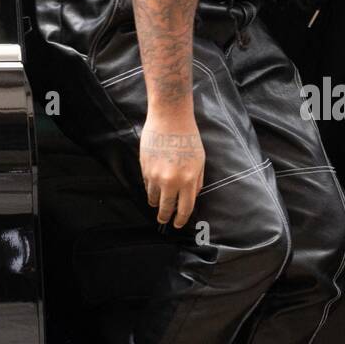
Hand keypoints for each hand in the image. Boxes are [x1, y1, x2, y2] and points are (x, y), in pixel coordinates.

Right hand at [140, 111, 204, 227]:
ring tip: (157, 206)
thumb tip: (192, 197)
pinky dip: (150, 190)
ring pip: (153, 198)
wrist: (169, 119)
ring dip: (156, 203)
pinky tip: (153, 190)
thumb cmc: (188, 138)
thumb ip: (196, 182)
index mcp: (187, 180)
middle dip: (165, 217)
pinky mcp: (144, 168)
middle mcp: (170, 181)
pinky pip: (147, 185)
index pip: (185, 208)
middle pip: (166, 207)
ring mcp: (155, 175)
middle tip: (164, 220)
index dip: (181, 219)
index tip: (178, 224)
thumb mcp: (200, 161)